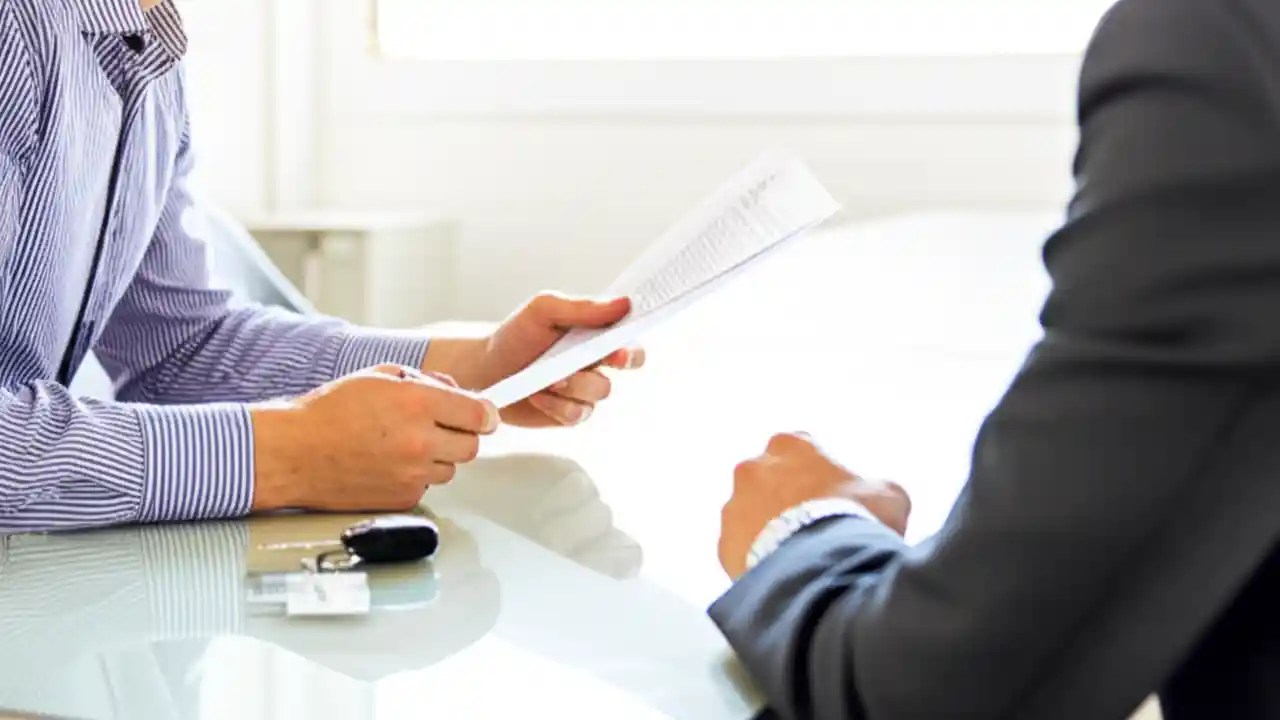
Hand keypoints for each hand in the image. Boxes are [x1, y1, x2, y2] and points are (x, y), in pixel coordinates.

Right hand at [249, 364, 499, 512]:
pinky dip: (415, 477)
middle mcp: (421, 442)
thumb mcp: (379, 377)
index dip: (483, 414)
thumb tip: (457, 393)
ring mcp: (412, 475)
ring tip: (402, 446)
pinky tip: (388, 465)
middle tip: (436, 428)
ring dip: (437, 458)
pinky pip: (426, 487)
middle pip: (472, 446)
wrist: (292, 453)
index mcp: (418, 403)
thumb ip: (426, 382)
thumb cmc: (329, 411)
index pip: (480, 415)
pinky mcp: (401, 499)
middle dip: (459, 435)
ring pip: (450, 469)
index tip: (481, 415)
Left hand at [422, 292, 645, 427]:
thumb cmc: (515, 336)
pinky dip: (556, 405)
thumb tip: (624, 303)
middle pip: (625, 366)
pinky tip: (538, 395)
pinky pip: (577, 414)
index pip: (630, 338)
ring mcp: (585, 390)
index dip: (633, 342)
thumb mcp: (544, 310)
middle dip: (613, 364)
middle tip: (596, 361)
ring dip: (574, 384)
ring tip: (548, 378)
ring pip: (600, 391)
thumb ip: (583, 308)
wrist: (484, 370)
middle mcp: (596, 362)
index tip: (623, 343)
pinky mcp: (569, 413)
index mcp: (596, 333)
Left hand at [719, 433, 910, 579]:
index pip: (801, 450)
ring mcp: (733, 507)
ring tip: (797, 558)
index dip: (818, 475)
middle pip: (768, 482)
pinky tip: (783, 577)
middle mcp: (753, 469)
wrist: (822, 568)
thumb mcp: (888, 496)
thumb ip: (873, 488)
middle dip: (785, 500)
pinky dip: (758, 561)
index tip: (831, 497)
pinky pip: (742, 552)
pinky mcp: (724, 546)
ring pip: (750, 517)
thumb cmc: (857, 520)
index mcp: (791, 445)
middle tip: (812, 528)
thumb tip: (872, 498)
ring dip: (768, 531)